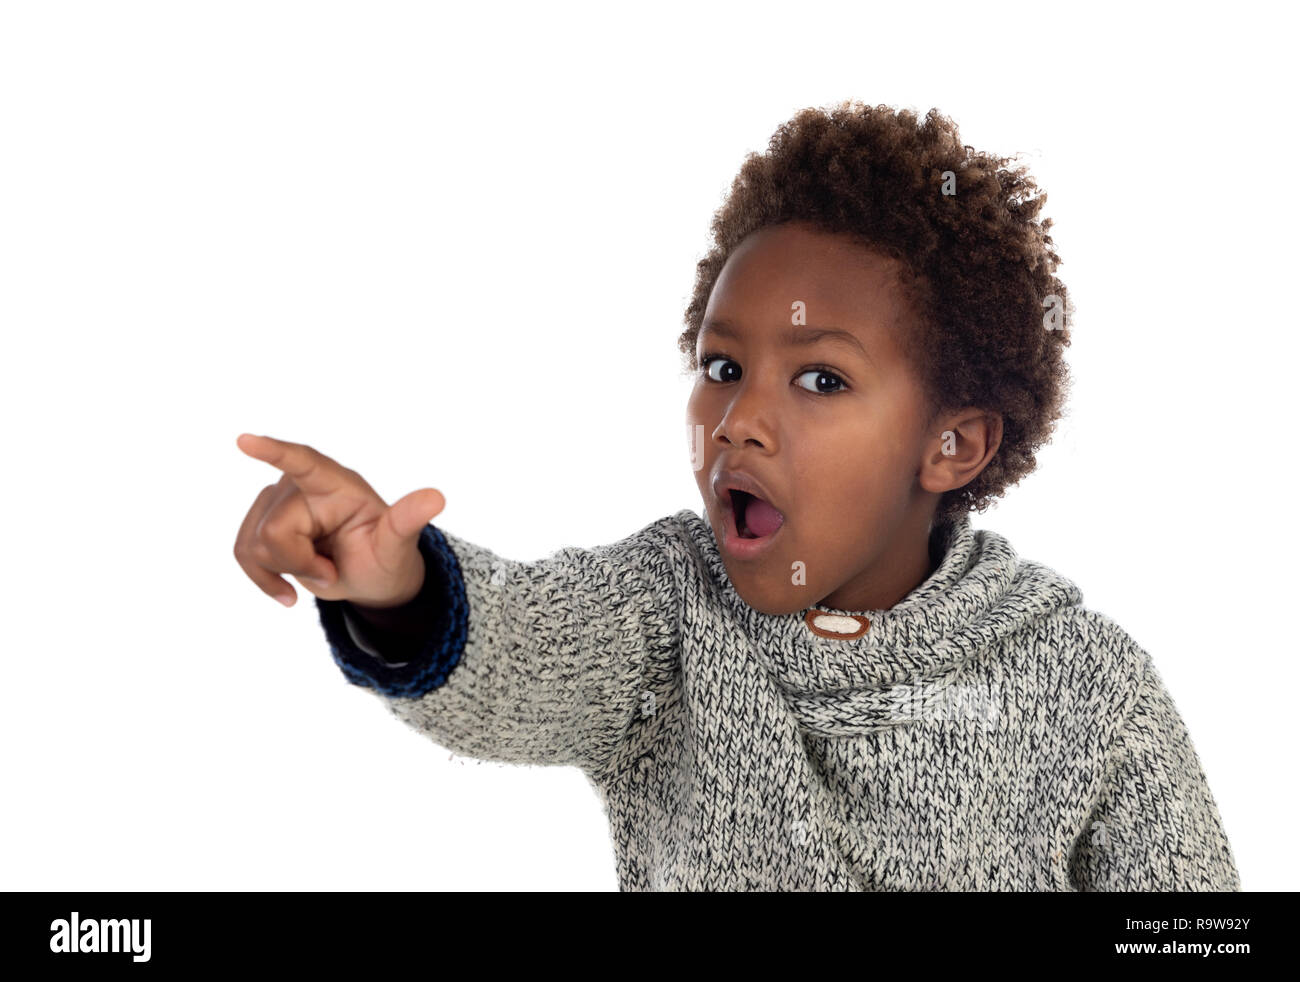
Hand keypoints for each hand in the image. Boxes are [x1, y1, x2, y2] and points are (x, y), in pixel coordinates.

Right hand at [233, 434, 444, 607]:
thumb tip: (436, 497)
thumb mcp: (397, 545)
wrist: (371, 577)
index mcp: (337, 484)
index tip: (245, 441)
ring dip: (286, 571)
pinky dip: (264, 580)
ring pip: (254, 544)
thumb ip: (407, 521)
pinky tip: (288, 595)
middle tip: (333, 570)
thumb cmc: (386, 556)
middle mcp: (303, 487)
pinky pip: (243, 553)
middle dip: (300, 563)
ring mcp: (278, 502)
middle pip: (274, 530)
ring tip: (321, 570)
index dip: (274, 452)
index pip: (303, 462)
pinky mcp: (260, 522)